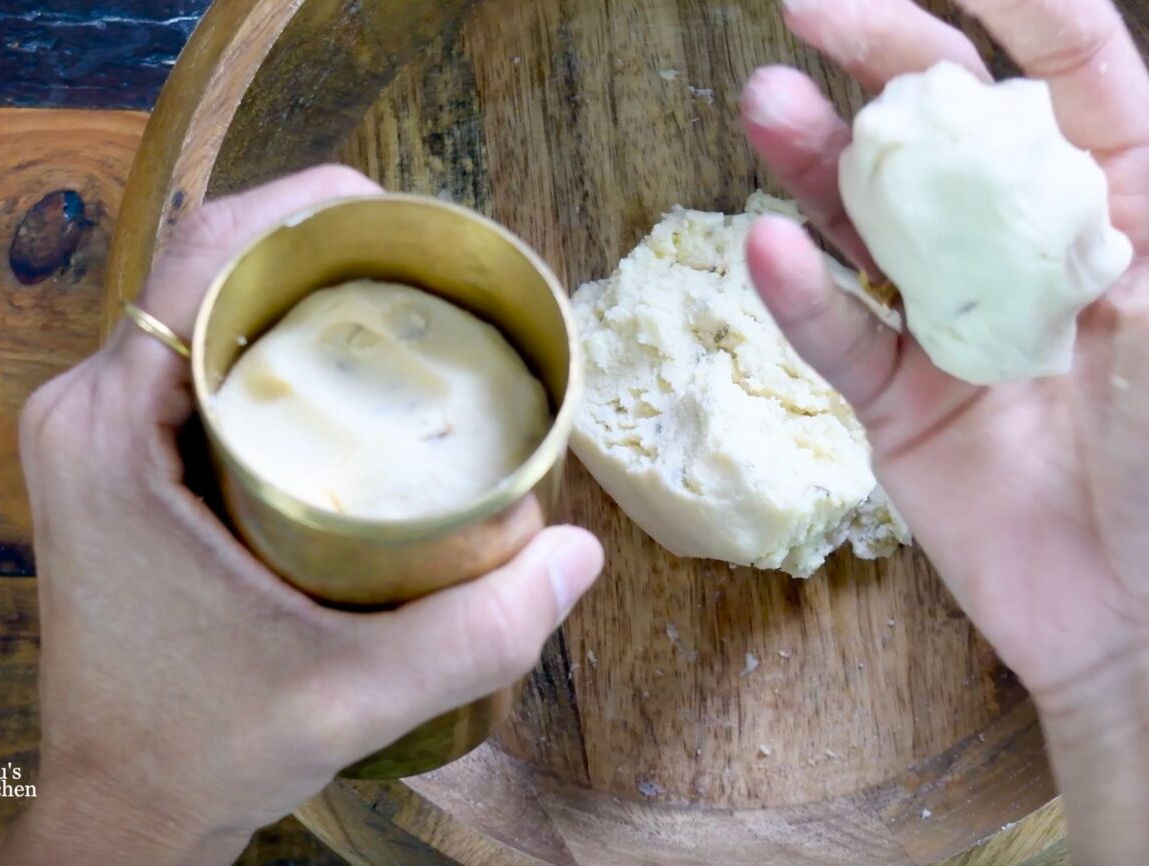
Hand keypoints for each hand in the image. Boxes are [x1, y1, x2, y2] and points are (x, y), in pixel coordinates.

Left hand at [0, 166, 603, 865]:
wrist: (123, 807)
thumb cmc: (203, 748)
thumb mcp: (353, 694)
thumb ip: (477, 632)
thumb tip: (581, 553)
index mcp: (109, 432)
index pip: (203, 256)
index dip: (303, 206)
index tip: (399, 214)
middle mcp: (84, 412)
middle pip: (207, 270)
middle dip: (317, 248)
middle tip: (426, 272)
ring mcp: (93, 434)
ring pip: (201, 311)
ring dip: (294, 293)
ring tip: (401, 312)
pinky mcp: (113, 461)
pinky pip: (192, 359)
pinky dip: (269, 345)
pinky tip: (346, 378)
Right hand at [741, 1, 1147, 861]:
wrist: (1140, 625)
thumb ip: (1135, 206)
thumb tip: (1081, 86)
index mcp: (1124, 211)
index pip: (1068, 75)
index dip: (1007, 9)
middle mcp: (1029, 254)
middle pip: (946, 134)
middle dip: (882, 64)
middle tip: (807, 16)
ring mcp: (954, 327)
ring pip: (872, 225)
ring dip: (818, 164)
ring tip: (765, 106)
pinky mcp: (899, 404)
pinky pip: (842, 337)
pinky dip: (803, 298)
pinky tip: (768, 249)